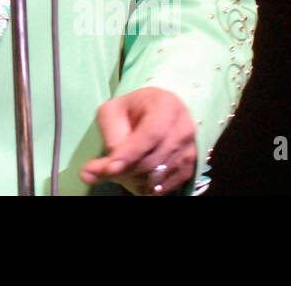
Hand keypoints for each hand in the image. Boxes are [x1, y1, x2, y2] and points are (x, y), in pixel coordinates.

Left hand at [80, 87, 196, 194]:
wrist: (153, 111)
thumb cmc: (129, 110)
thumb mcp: (111, 113)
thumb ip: (109, 138)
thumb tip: (98, 171)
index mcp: (166, 104)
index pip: (151, 134)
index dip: (130, 154)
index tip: (110, 168)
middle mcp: (184, 125)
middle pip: (155, 158)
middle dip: (129, 169)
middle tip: (107, 171)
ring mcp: (191, 146)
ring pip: (162, 174)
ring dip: (138, 179)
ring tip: (122, 170)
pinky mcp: (192, 163)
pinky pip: (171, 184)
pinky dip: (152, 187)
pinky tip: (138, 180)